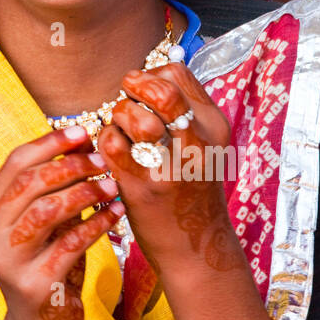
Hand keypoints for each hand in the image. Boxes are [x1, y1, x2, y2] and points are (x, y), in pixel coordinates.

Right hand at [0, 126, 122, 319]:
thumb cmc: (45, 263)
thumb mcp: (44, 222)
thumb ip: (54, 185)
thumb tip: (82, 138)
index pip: (14, 163)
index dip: (48, 143)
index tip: (81, 130)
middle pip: (29, 183)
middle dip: (70, 166)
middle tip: (101, 160)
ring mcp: (8, 260)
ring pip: (46, 211)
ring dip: (84, 193)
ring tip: (110, 186)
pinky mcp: (34, 283)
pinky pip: (70, 244)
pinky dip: (96, 224)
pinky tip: (115, 214)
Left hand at [96, 64, 245, 277]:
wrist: (196, 246)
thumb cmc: (191, 188)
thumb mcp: (202, 144)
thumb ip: (182, 109)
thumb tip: (145, 75)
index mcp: (213, 125)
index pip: (176, 73)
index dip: (151, 75)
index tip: (143, 91)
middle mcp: (196, 143)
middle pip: (159, 89)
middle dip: (134, 87)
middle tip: (128, 101)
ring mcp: (170, 166)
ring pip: (132, 115)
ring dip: (118, 116)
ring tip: (122, 130)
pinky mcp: (142, 187)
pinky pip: (111, 144)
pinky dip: (106, 141)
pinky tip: (114, 152)